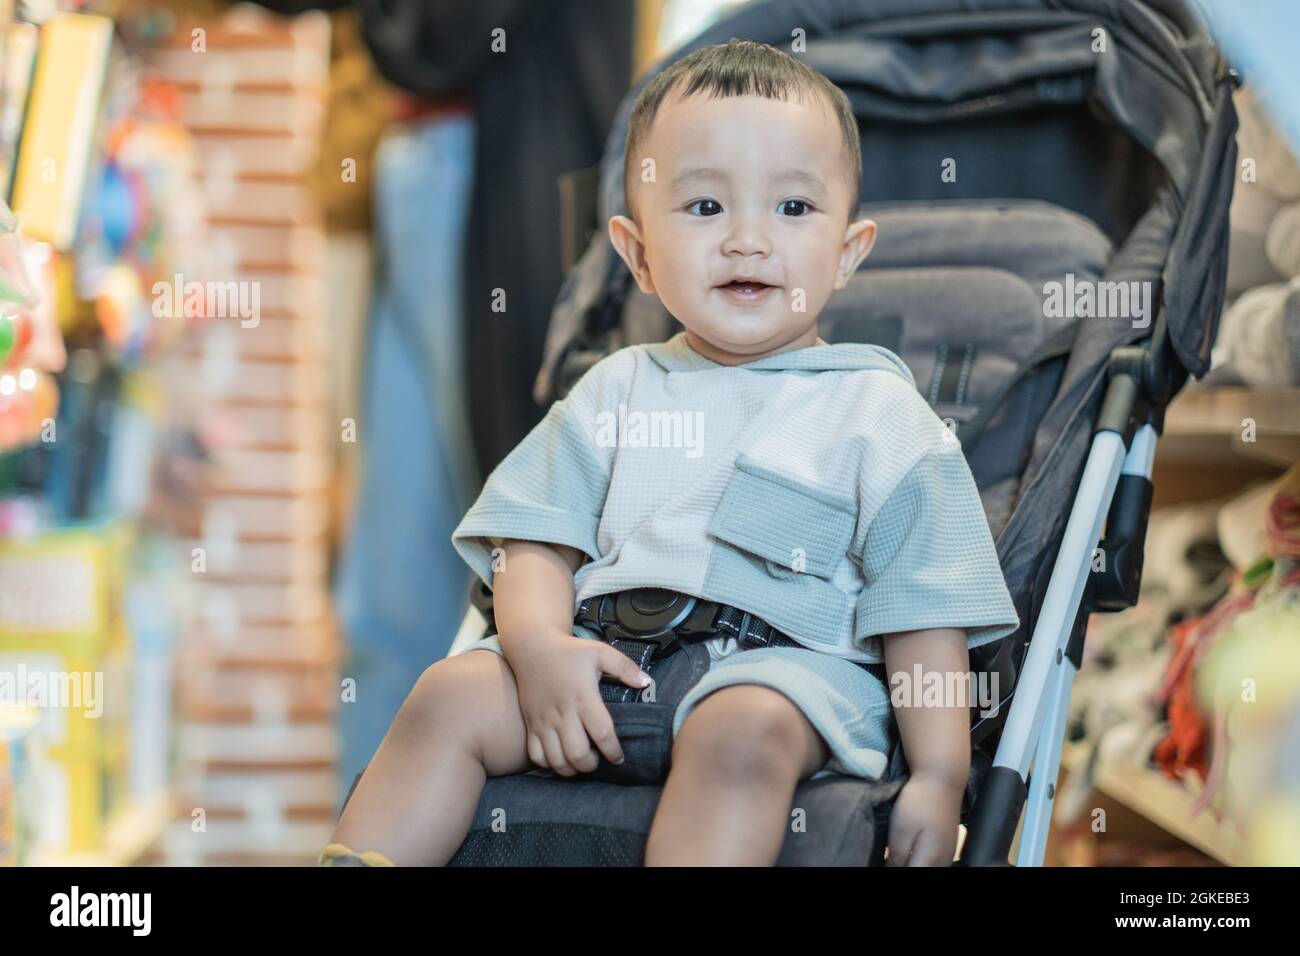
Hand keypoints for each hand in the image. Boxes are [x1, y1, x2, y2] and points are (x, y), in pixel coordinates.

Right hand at [505, 628, 650, 776]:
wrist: (532, 648)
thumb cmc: (570, 651)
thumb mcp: (600, 652)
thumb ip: (625, 667)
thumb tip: (647, 682)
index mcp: (583, 697)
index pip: (602, 733)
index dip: (613, 751)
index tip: (618, 757)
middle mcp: (562, 713)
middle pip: (578, 754)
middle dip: (592, 765)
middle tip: (599, 760)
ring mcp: (544, 721)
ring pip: (556, 760)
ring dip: (571, 768)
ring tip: (581, 761)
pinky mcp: (531, 724)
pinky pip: (536, 755)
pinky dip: (549, 764)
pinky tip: (560, 757)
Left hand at [885, 771, 964, 865]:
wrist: (941, 780)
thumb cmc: (919, 803)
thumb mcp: (901, 831)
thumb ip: (897, 858)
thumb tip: (891, 870)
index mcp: (930, 861)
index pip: (911, 875)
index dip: (896, 868)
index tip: (886, 861)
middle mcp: (943, 861)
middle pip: (920, 872)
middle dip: (904, 866)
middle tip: (891, 855)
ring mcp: (948, 853)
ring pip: (927, 867)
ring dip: (913, 863)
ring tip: (898, 853)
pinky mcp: (948, 845)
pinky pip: (934, 861)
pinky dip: (921, 860)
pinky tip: (911, 850)